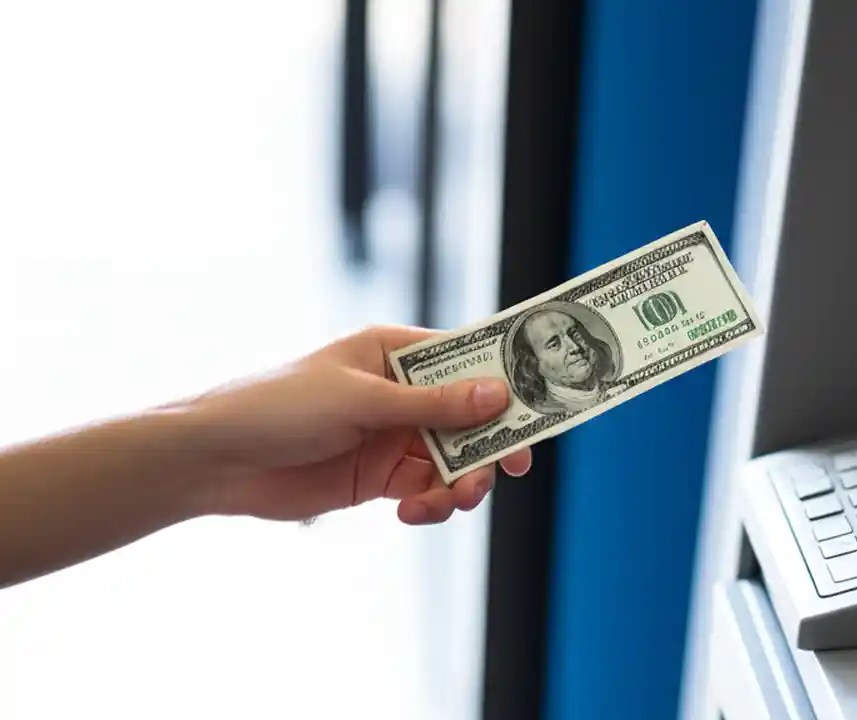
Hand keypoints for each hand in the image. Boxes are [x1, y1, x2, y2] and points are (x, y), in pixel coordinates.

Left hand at [183, 325, 530, 524]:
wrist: (216, 461)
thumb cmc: (278, 407)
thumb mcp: (361, 401)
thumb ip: (432, 405)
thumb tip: (498, 395)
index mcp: (395, 352)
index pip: (466, 358)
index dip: (507, 378)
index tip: (541, 402)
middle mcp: (401, 391)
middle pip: (471, 415)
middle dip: (491, 443)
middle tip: (510, 468)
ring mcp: (392, 435)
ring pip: (454, 458)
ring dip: (462, 482)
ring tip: (451, 500)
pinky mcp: (380, 477)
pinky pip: (428, 489)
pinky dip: (432, 504)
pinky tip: (411, 511)